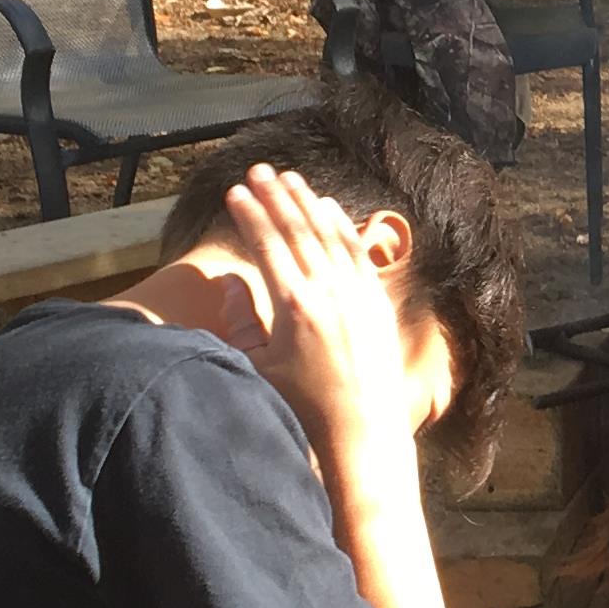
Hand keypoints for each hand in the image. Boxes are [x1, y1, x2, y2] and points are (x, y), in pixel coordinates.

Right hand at [219, 167, 422, 494]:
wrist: (360, 436)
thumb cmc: (299, 410)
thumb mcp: (256, 368)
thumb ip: (240, 321)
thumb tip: (231, 280)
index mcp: (295, 306)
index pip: (268, 245)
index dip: (249, 215)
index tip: (234, 192)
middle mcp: (330, 293)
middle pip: (299, 230)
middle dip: (276, 196)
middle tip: (258, 170)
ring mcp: (358, 295)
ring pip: (331, 235)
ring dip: (308, 203)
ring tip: (290, 179)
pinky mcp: (377, 304)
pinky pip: (358, 252)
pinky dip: (342, 226)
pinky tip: (330, 209)